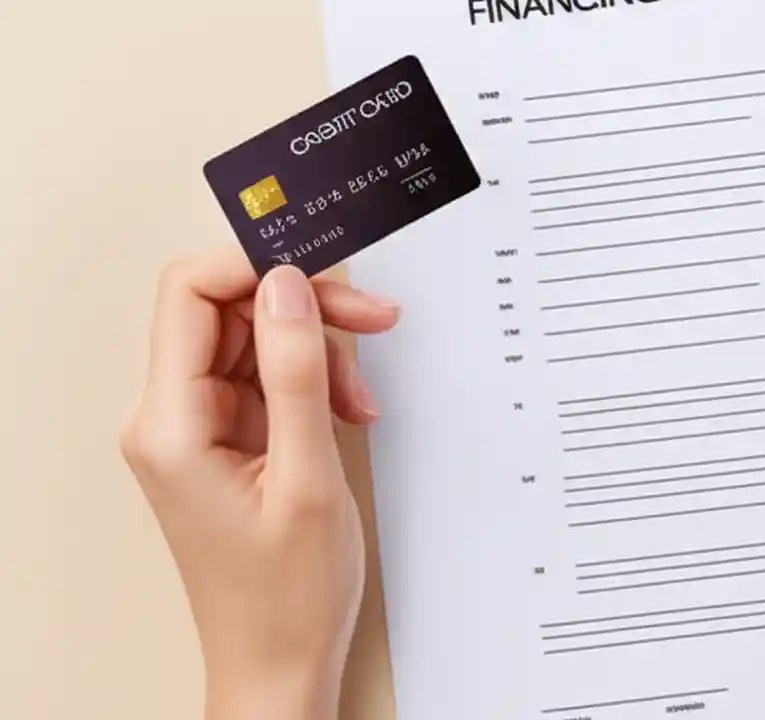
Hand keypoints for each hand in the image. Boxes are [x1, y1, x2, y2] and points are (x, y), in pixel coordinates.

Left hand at [119, 249, 399, 719]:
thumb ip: (296, 374)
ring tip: (361, 398)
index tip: (324, 270)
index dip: (258, 267)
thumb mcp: (307, 477)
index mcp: (170, 424)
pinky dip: (314, 386)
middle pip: (231, 312)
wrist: (280, 661)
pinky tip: (346, 413)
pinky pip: (269, 381)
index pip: (192, 295)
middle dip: (306, 310)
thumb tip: (289, 287)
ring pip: (257, 342)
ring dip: (319, 355)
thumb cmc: (285, 595)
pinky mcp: (227, 439)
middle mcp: (172, 417)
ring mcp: (199, 427)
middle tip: (373, 317)